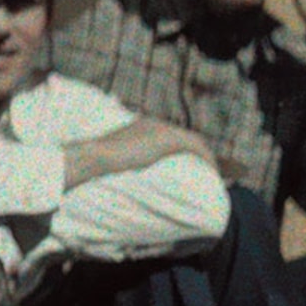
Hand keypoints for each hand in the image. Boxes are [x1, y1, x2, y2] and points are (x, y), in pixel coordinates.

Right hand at [60, 118, 212, 188]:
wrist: (94, 157)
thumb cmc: (93, 163)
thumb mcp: (104, 161)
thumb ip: (113, 164)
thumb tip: (107, 181)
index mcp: (139, 127)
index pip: (165, 136)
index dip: (178, 150)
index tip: (185, 165)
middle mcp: (152, 124)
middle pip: (182, 137)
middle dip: (195, 152)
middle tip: (204, 169)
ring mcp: (161, 130)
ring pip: (192, 141)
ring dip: (204, 156)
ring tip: (213, 173)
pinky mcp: (168, 139)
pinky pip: (196, 148)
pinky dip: (207, 159)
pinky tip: (212, 172)